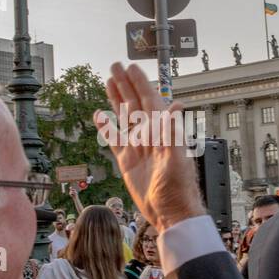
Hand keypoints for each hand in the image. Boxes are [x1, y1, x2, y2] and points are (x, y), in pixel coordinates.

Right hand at [96, 63, 204, 231]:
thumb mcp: (177, 159)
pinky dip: (106, 127)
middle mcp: (149, 135)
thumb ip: (173, 132)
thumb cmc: (179, 188)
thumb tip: (177, 104)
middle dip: (125, 85)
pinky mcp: (127, 161)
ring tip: (108, 81)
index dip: (139, 84)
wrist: (169, 213)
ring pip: (124, 117)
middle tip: (115, 65)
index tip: (131, 67)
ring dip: (116, 99)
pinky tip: (99, 114)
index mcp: (162, 131)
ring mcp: (137, 147)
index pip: (149, 101)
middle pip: (134, 104)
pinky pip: (114, 140)